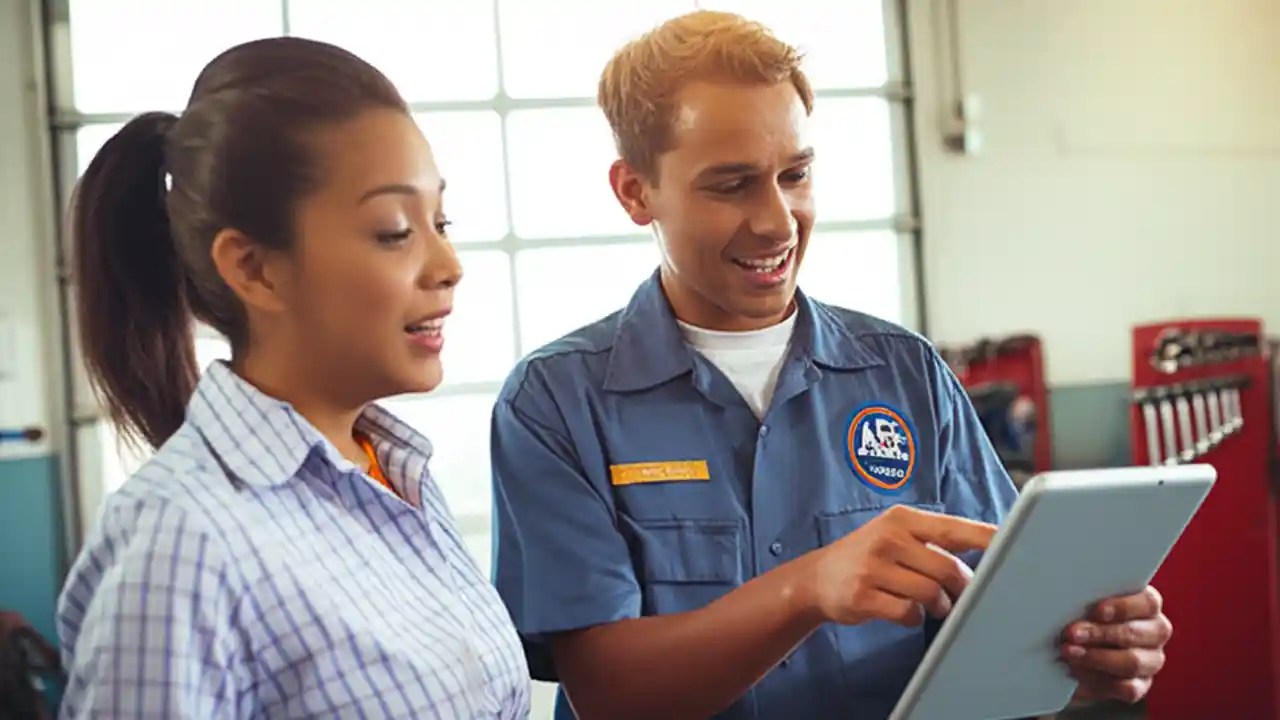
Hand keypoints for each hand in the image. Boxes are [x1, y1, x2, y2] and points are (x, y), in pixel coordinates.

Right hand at [802, 505, 996, 626]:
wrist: (816, 578)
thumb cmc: (868, 556)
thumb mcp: (896, 534)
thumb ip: (934, 540)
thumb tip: (987, 553)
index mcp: (901, 519)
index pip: (953, 528)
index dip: (985, 537)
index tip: (1013, 543)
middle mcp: (887, 538)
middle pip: (948, 568)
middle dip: (961, 586)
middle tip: (960, 594)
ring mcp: (873, 567)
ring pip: (930, 593)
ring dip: (940, 605)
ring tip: (932, 604)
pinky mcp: (862, 596)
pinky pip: (908, 613)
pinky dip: (914, 617)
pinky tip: (906, 611)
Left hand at [1060, 586, 1170, 703]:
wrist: (1066, 652)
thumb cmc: (1079, 617)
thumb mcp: (1081, 605)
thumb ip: (1085, 601)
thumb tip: (1071, 601)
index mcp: (1146, 605)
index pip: (1148, 602)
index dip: (1123, 607)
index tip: (1098, 611)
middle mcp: (1155, 632)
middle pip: (1136, 633)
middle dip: (1100, 634)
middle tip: (1072, 633)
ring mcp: (1151, 660)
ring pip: (1133, 662)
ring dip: (1096, 657)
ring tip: (1069, 652)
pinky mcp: (1140, 685)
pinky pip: (1128, 688)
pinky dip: (1098, 680)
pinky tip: (1076, 671)